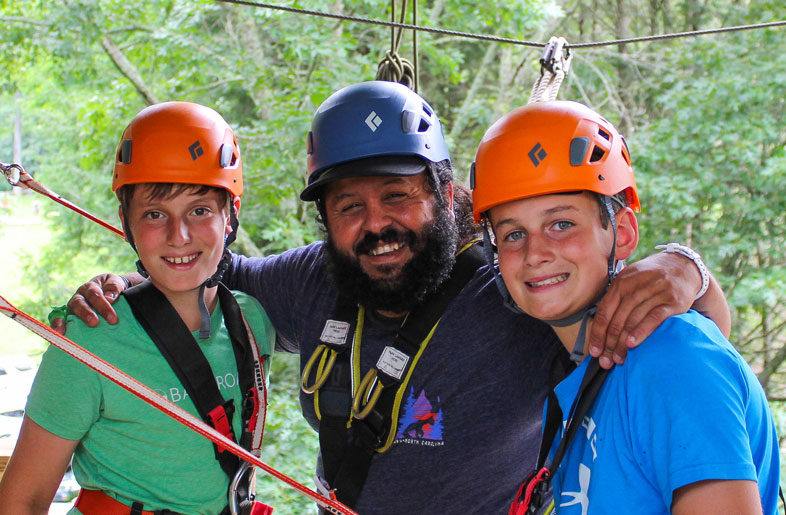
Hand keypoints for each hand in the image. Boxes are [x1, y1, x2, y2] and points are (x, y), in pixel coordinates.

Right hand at [49, 273, 128, 334]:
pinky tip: (59, 334)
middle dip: (86, 314)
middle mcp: (79, 296)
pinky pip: (60, 320)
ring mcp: (73, 307)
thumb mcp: (115, 282)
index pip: (94, 295)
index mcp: (90, 287)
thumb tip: (110, 298)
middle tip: (94, 323)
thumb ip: (114, 287)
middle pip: (79, 303)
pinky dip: (57, 326)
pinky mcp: (70, 317)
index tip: (113, 319)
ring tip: (65, 331)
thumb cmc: (112, 288)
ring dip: (66, 321)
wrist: (109, 290)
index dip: (103, 306)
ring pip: (68, 312)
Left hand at [588, 252, 698, 368]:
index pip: (604, 312)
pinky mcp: (672, 301)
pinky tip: (632, 344)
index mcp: (621, 282)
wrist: (682, 266)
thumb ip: (615, 298)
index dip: (598, 334)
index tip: (594, 351)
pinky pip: (653, 318)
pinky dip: (641, 332)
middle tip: (606, 362)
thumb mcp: (629, 280)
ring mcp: (655, 292)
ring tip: (618, 359)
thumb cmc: (650, 278)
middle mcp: (636, 286)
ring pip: (633, 321)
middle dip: (609, 343)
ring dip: (623, 343)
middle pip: (617, 319)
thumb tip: (599, 327)